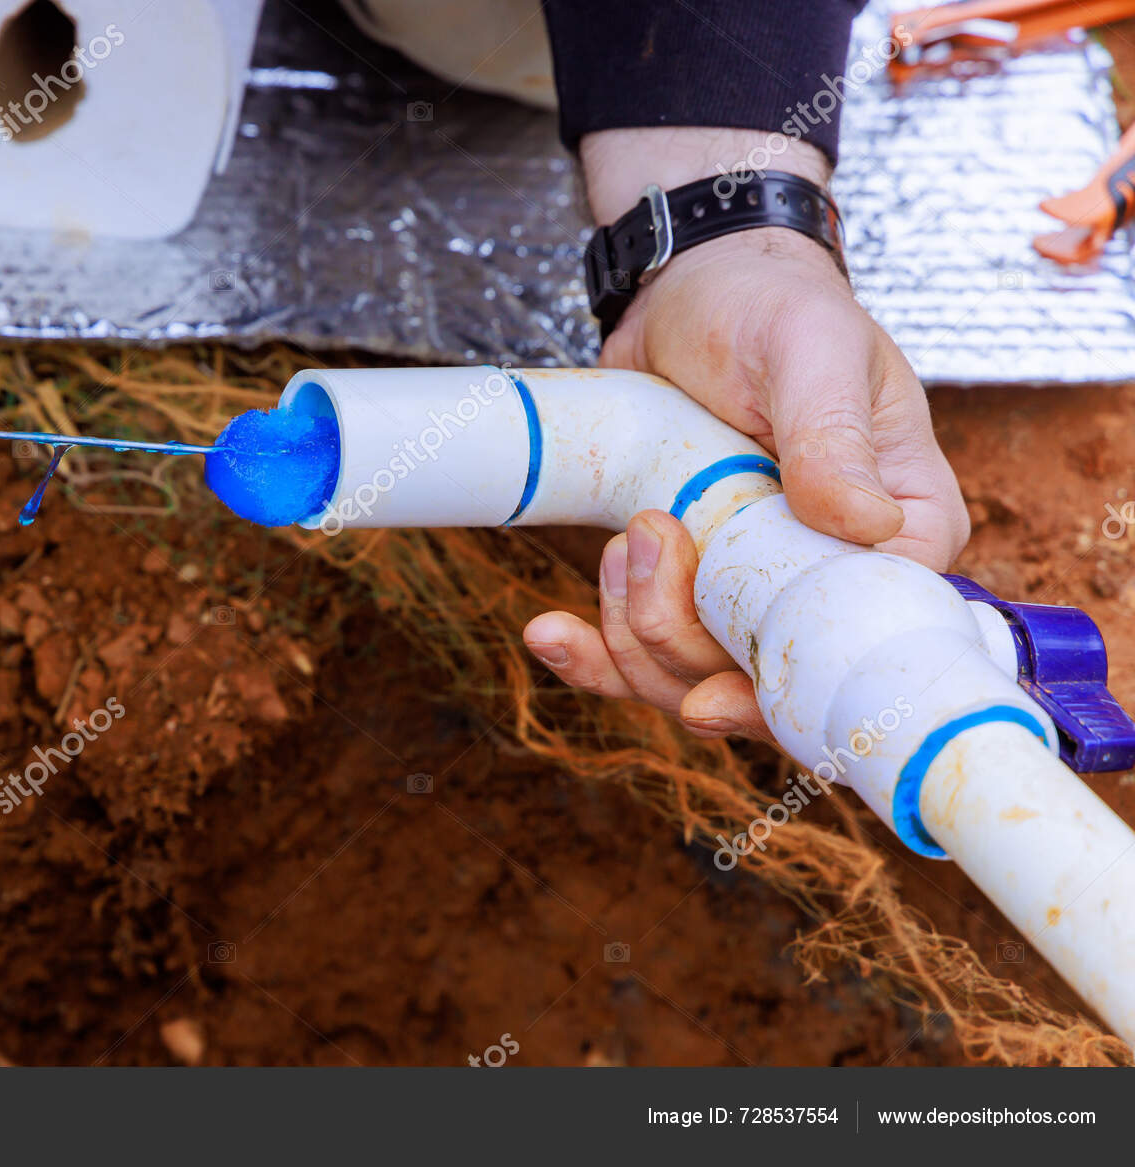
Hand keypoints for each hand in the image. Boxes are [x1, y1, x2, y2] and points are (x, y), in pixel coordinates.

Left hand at [523, 128, 967, 742]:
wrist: (693, 289)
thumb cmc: (771, 307)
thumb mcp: (810, 353)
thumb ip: (833, 436)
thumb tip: (865, 526)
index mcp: (899, 530)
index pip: (864, 640)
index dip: (787, 682)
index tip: (711, 695)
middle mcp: (832, 575)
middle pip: (765, 678)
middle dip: (682, 641)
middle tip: (643, 538)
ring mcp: (751, 588)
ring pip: (692, 675)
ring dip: (633, 632)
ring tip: (618, 541)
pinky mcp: (684, 584)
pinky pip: (639, 651)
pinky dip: (590, 656)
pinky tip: (547, 634)